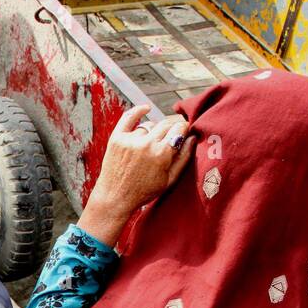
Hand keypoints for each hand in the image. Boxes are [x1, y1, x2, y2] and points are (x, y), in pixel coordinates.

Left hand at [78, 105, 195, 246]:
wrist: (114, 198)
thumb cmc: (143, 192)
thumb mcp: (169, 180)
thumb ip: (183, 158)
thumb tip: (192, 137)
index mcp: (161, 154)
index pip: (179, 128)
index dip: (184, 128)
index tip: (185, 131)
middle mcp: (146, 144)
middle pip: (165, 124)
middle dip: (171, 129)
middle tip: (170, 137)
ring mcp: (130, 140)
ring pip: (149, 126)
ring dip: (153, 132)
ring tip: (150, 147)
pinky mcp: (116, 138)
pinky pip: (129, 117)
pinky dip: (138, 111)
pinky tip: (146, 109)